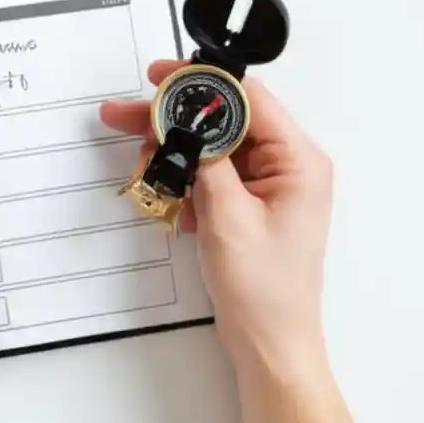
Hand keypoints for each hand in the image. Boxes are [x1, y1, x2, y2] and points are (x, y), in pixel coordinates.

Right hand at [100, 60, 333, 371]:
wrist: (270, 345)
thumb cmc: (262, 289)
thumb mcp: (226, 216)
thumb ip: (205, 160)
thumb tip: (184, 119)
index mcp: (298, 161)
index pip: (249, 100)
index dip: (202, 83)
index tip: (158, 77)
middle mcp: (288, 167)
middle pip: (224, 122)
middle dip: (174, 121)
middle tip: (125, 116)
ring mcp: (269, 188)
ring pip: (212, 150)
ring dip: (174, 155)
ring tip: (143, 169)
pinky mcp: (249, 207)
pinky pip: (212, 178)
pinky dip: (184, 182)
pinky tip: (165, 198)